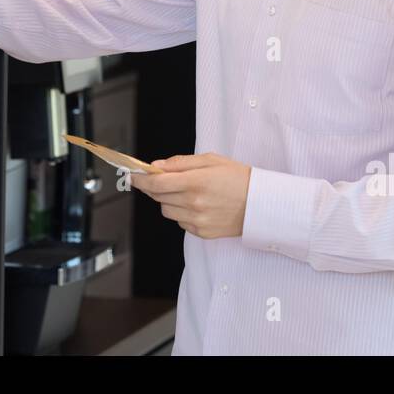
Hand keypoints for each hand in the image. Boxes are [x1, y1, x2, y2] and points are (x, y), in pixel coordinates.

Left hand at [130, 153, 251, 239]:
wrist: (261, 203)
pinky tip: (197, 205)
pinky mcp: (201, 232)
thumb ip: (180, 163)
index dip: (140, 180)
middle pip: (158, 197)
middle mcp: (194, 202)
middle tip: (163, 179)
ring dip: (169, 201)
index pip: (156, 183)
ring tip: (188, 193)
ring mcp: (197, 219)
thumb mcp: (211, 160)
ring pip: (166, 210)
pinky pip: (180, 222)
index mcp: (195, 181)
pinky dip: (181, 213)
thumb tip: (156, 167)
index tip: (132, 175)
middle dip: (155, 187)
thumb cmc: (238, 178)